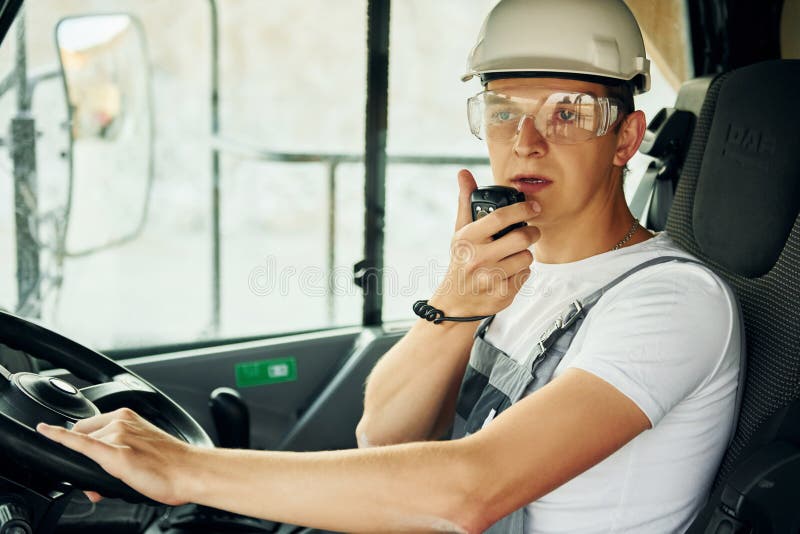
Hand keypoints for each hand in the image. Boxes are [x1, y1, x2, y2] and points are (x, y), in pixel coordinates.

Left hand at [37, 408, 195, 505]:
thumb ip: (119, 452)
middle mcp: (120, 421)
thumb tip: (99, 475)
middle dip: (86, 455)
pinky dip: (59, 437)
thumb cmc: (174, 464)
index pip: (90, 426)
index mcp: (128, 415)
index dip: (87, 443)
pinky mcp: (114, 453)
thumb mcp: (143, 450)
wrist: (190, 472)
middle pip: (83, 436)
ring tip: (114, 482)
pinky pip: (79, 443)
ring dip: (89, 467)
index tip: (86, 449)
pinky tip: (45, 431)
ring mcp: (117, 435)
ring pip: (83, 448)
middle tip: (106, 475)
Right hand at [430, 169, 540, 316]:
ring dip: (525, 255)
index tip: (534, 206)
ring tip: (513, 256)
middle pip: (521, 238)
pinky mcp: (501, 294)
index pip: (501, 217)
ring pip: (526, 258)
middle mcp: (478, 258)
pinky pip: (525, 276)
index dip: (522, 208)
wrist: (455, 302)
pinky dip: (522, 273)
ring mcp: (490, 278)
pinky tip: (508, 273)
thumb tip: (464, 173)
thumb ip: (466, 202)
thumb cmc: (461, 261)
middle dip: (531, 233)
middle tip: (531, 232)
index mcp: (468, 238)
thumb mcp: (460, 232)